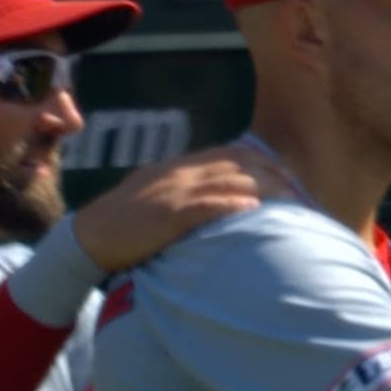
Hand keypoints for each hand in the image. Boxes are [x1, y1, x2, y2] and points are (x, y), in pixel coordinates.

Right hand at [71, 145, 291, 271]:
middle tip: (298, 187)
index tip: (286, 172)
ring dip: (262, 188)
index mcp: (179, 168)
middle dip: (271, 174)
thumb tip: (218, 195)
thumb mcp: (157, 195)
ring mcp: (174, 194)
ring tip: (289, 197)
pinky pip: (203, 207)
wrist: (91, 235)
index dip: (261, 161)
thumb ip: (186, 191)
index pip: (229, 155)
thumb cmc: (127, 222)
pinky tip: (252, 210)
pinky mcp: (167, 216)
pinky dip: (230, 206)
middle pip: (235, 166)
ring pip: (226, 183)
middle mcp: (180, 175)